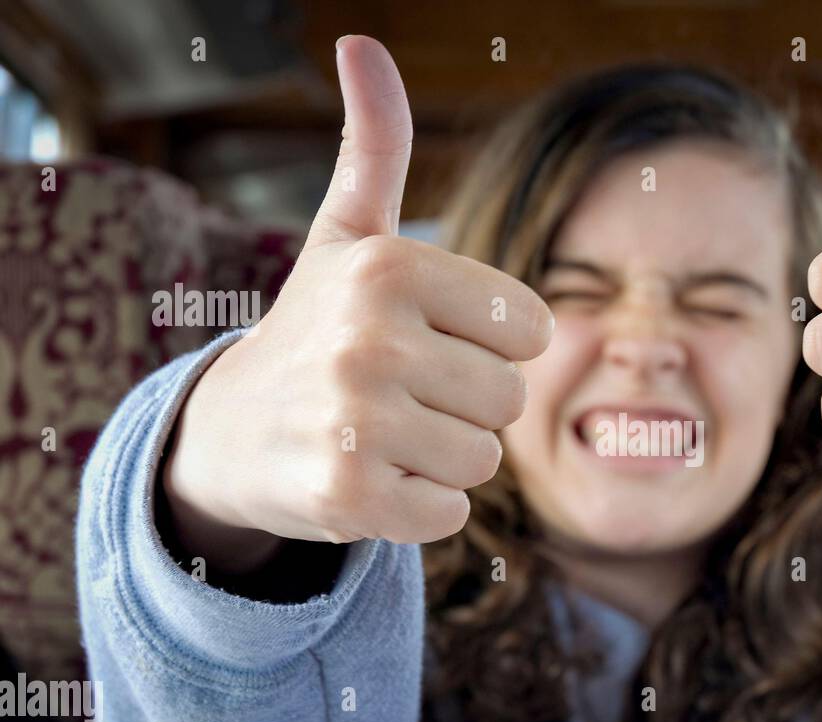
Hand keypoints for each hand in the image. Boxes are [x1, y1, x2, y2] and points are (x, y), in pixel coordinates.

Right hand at [164, 36, 551, 568]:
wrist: (228, 431)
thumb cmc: (314, 327)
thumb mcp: (345, 234)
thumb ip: (375, 148)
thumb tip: (361, 42)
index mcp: (391, 265)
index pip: (531, 330)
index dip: (489, 345)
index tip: (425, 339)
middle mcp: (370, 337)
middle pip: (511, 399)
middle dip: (465, 405)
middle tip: (397, 394)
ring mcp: (355, 420)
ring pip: (486, 460)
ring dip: (443, 459)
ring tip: (381, 434)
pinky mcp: (347, 495)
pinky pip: (449, 514)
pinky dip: (418, 508)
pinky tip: (368, 477)